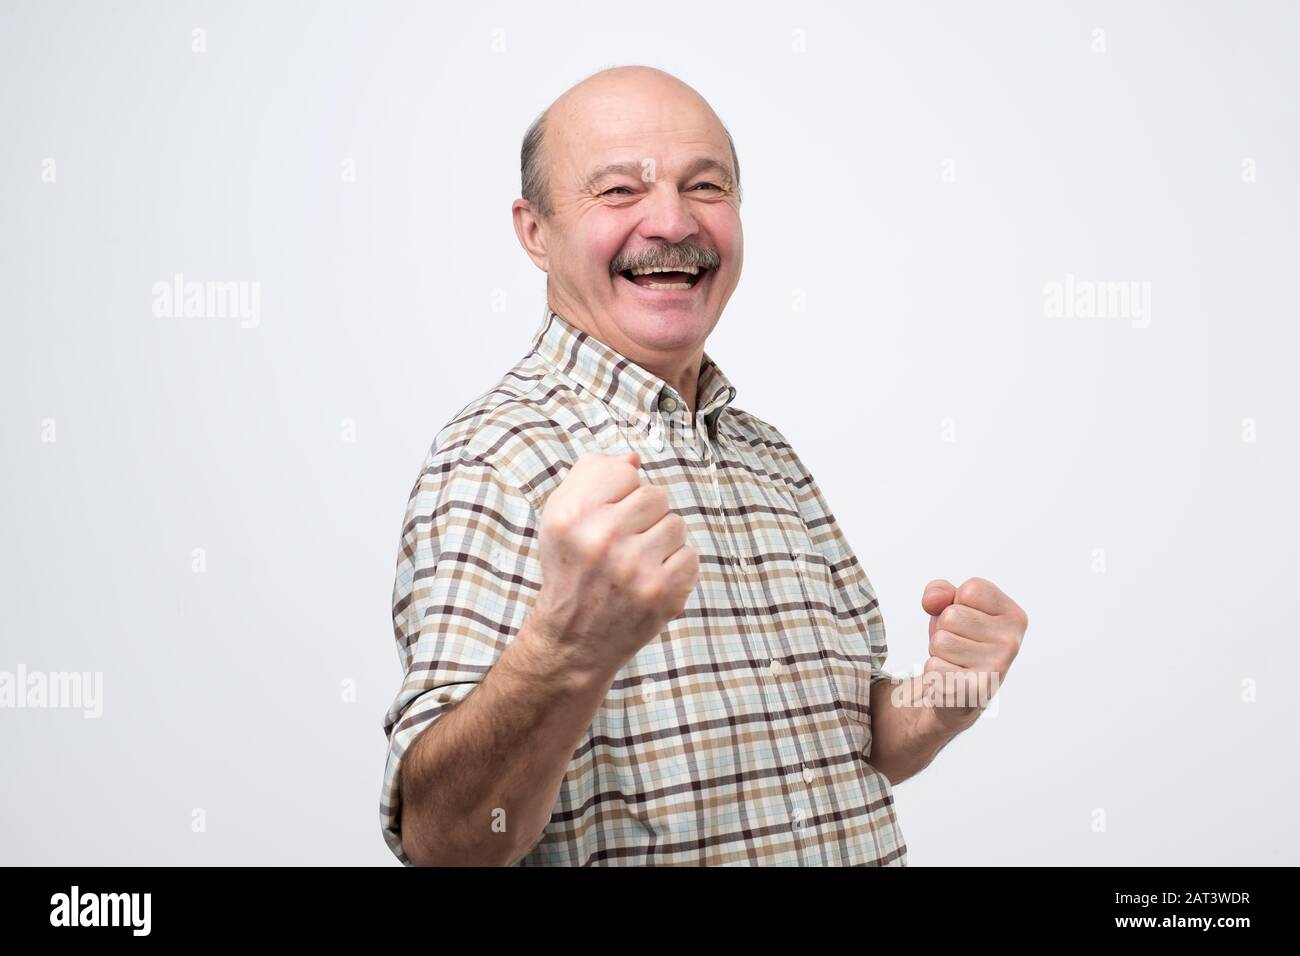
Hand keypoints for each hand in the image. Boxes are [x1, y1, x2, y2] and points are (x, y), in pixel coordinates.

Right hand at [529, 450, 699, 679]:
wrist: (574, 640)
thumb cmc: (571, 571)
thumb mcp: (560, 519)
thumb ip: (591, 478)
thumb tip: (634, 458)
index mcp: (572, 514)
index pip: (624, 472)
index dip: (620, 493)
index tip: (608, 515)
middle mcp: (602, 538)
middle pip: (655, 495)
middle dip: (644, 516)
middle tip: (624, 542)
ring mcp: (636, 567)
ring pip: (676, 524)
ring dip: (662, 540)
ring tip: (638, 561)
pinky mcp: (663, 592)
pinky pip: (690, 555)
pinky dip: (675, 566)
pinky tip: (651, 579)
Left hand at [917, 577, 1027, 733]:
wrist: (958, 691)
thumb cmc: (958, 643)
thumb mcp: (950, 608)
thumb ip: (940, 592)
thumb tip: (932, 601)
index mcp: (1014, 617)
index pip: (971, 590)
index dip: (956, 602)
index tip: (968, 621)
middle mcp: (1012, 642)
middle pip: (952, 615)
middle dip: (945, 629)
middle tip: (958, 646)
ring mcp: (997, 667)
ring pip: (941, 641)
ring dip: (938, 652)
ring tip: (954, 661)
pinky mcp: (976, 691)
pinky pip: (934, 666)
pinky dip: (934, 672)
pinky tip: (951, 679)